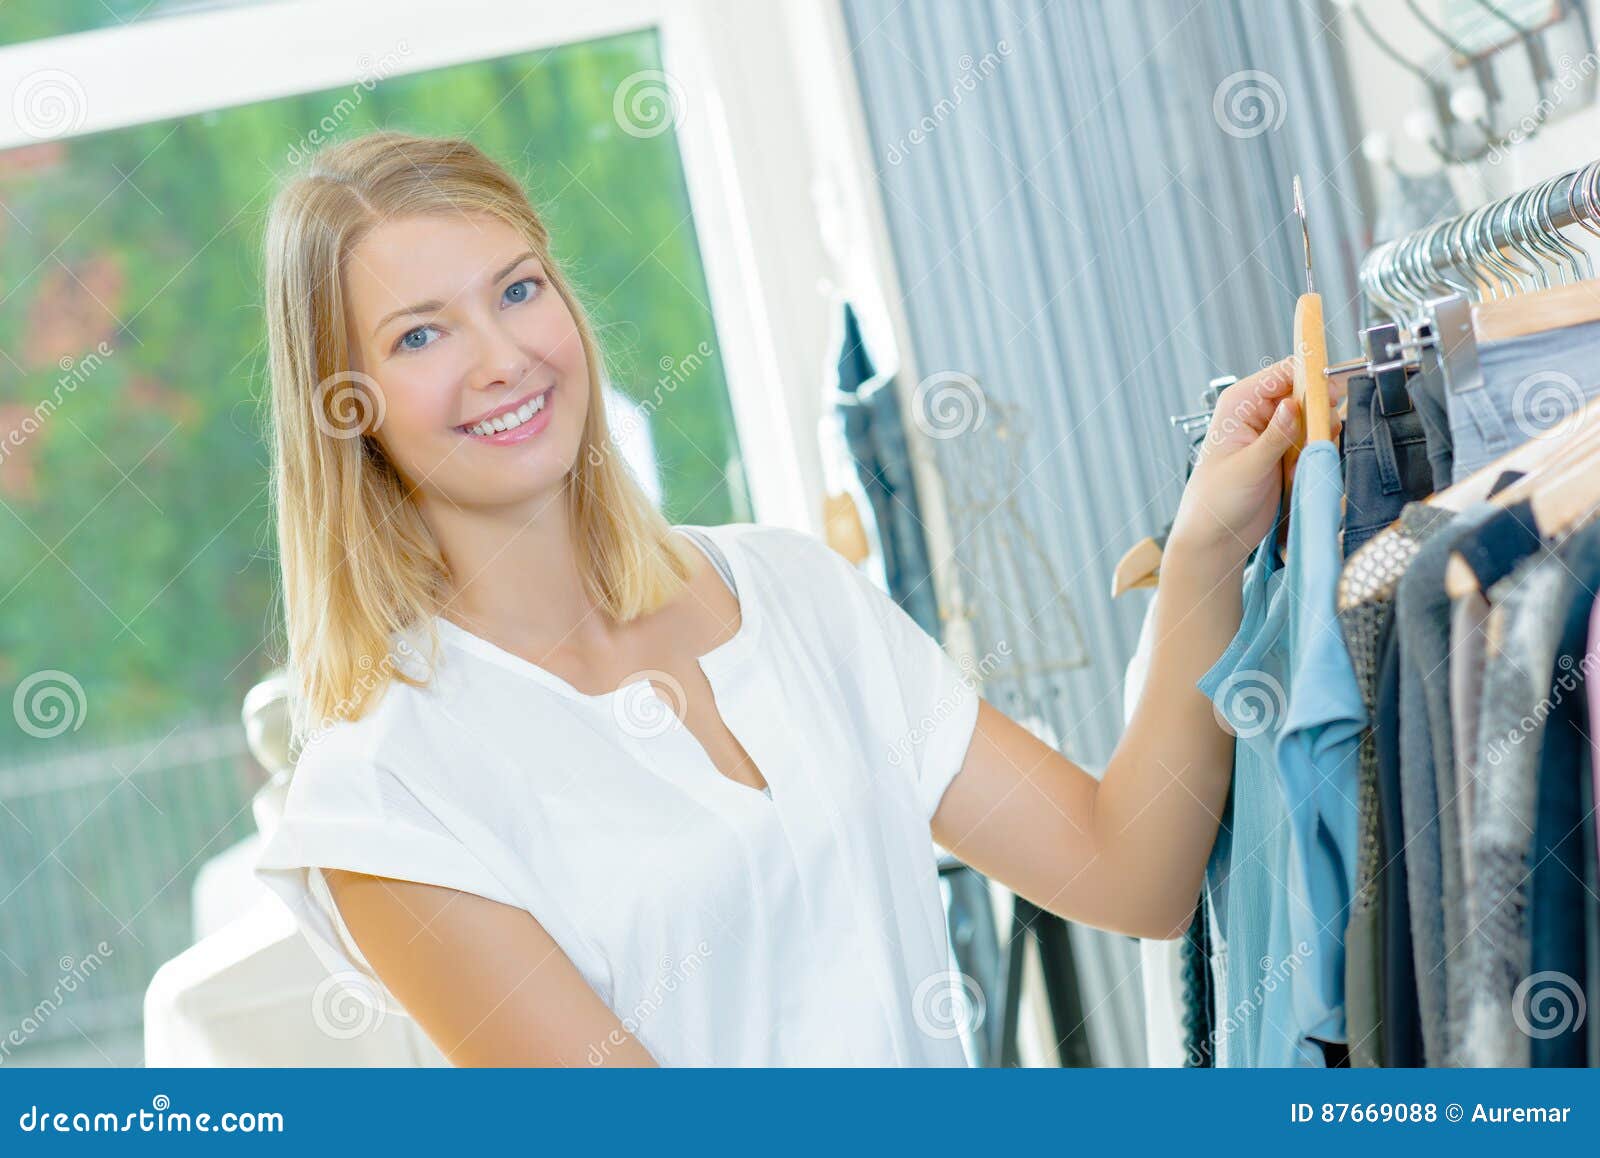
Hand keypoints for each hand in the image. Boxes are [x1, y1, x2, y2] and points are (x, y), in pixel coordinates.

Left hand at [1167, 358, 1344, 570]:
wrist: (1217, 535)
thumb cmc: (1216, 500)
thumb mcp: (1248, 466)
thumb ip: (1275, 435)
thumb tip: (1293, 404)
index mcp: (1240, 402)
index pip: (1284, 372)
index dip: (1311, 377)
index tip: (1331, 395)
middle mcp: (1259, 411)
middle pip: (1305, 392)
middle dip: (1320, 410)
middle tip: (1325, 432)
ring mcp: (1275, 431)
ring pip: (1314, 416)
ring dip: (1318, 435)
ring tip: (1305, 459)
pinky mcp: (1287, 451)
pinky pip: (1313, 440)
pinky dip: (1315, 453)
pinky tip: (1299, 472)